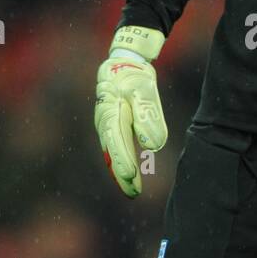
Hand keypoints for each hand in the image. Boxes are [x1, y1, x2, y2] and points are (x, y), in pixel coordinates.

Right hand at [94, 25, 167, 196]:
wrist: (122, 65)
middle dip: (122, 174)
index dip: (123, 159)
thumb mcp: (143, 90)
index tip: (130, 175)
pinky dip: (120, 164)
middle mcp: (104, 122)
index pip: (116, 140)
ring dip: (121, 173)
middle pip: (112, 152)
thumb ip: (147, 115)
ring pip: (112, 154)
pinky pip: (115, 150)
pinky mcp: (112, 129)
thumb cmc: (133, 77)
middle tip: (133, 192)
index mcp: (110, 112)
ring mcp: (106, 127)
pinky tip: (129, 177)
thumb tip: (152, 145)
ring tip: (132, 191)